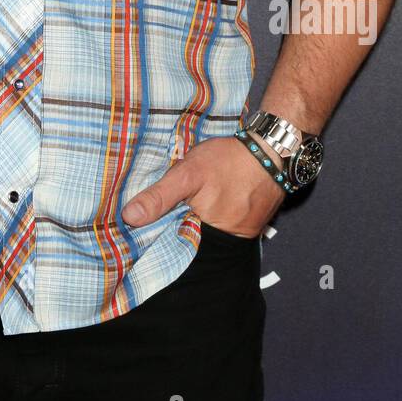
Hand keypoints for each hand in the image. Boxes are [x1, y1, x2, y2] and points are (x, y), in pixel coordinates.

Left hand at [121, 134, 285, 236]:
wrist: (272, 153)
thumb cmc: (228, 162)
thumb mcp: (188, 173)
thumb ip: (159, 197)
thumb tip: (128, 218)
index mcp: (203, 234)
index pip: (169, 247)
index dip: (151, 238)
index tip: (133, 230)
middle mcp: (221, 245)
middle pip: (186, 242)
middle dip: (169, 232)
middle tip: (150, 217)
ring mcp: (235, 239)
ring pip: (201, 236)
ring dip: (187, 225)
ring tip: (174, 209)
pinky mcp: (245, 230)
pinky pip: (218, 231)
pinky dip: (206, 221)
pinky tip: (199, 207)